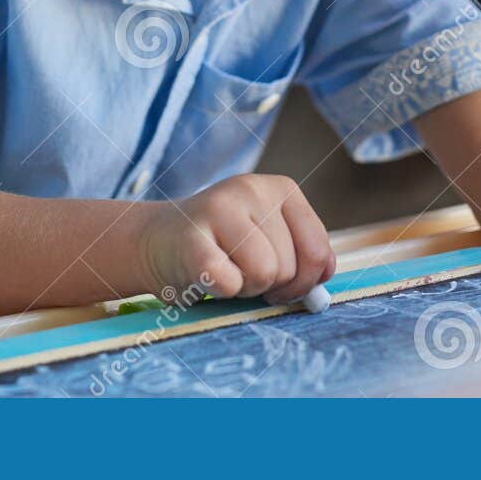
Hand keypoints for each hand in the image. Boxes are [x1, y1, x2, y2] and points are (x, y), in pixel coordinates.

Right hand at [140, 173, 335, 305]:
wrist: (157, 242)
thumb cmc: (223, 248)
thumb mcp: (270, 240)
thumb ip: (303, 256)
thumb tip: (324, 279)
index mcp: (281, 188)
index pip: (317, 251)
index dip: (305, 282)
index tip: (282, 286)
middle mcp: (253, 188)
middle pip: (289, 267)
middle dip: (269, 285)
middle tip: (242, 272)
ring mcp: (220, 207)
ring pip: (264, 274)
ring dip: (245, 288)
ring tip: (225, 271)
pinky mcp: (192, 237)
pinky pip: (229, 282)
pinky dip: (222, 291)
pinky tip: (207, 275)